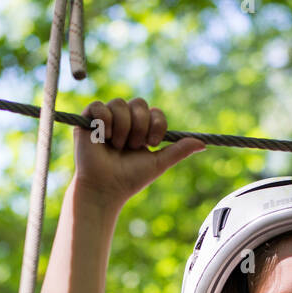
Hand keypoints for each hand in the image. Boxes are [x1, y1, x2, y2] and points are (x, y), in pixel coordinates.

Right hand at [73, 97, 204, 207]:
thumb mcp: (158, 163)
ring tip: (115, 146)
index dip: (155, 125)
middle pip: (138, 103)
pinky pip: (99, 106)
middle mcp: (123, 120)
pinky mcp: (87, 120)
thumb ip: (179, 151)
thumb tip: (204, 143)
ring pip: (119, 104)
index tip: (151, 143)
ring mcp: (105, 119)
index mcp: (140, 128)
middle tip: (131, 146)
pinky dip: (104, 122)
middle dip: (139, 127)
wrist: (106, 189)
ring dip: (122, 128)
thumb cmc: (130, 179)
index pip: (153, 111)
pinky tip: (102, 138)